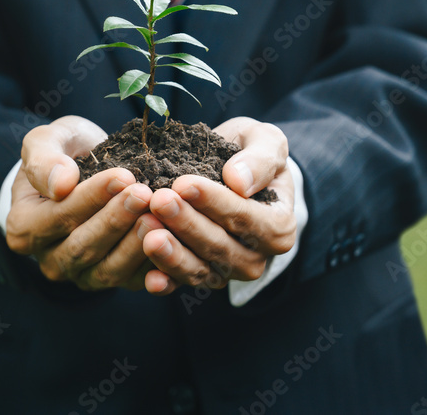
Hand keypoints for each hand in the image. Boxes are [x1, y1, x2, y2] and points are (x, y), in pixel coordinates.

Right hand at [5, 115, 162, 290]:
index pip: (58, 217)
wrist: (88, 168)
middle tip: (145, 194)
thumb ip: (44, 158)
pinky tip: (173, 244)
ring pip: (108, 270)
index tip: (123, 175)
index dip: (91, 198)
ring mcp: (81, 275)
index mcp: (24, 228)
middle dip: (116, 220)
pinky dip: (154, 267)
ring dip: (135, 245)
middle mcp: (49, 260)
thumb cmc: (65, 152)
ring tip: (159, 217)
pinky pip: (133, 281)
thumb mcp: (48, 141)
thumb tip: (60, 184)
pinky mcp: (113, 280)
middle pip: (83, 247)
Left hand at [140, 117, 296, 294]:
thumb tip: (239, 182)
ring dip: (172, 254)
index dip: (214, 202)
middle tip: (159, 201)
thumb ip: (261, 159)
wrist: (234, 174)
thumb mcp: (266, 143)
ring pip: (199, 269)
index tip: (184, 183)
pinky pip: (181, 283)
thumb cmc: (251, 156)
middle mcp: (257, 257)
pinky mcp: (201, 276)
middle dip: (187, 224)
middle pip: (220, 246)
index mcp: (279, 226)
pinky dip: (165, 282)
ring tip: (147, 231)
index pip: (246, 218)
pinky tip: (148, 277)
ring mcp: (227, 271)